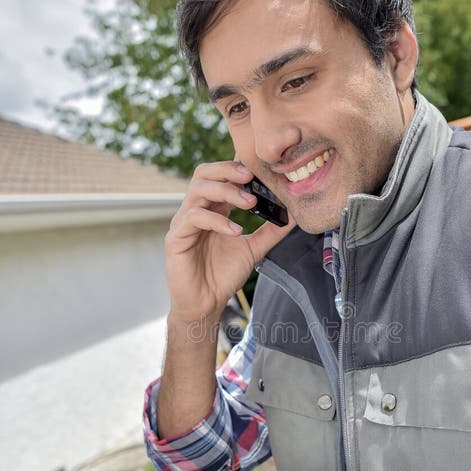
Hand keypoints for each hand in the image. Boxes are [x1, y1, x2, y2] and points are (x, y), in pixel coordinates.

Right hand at [165, 160, 293, 321]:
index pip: (221, 176)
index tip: (261, 170)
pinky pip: (194, 217)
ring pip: (198, 190)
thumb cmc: (223, 276)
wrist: (206, 303)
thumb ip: (271, 231)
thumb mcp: (254, 249)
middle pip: (204, 173)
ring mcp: (184, 222)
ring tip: (249, 203)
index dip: (237, 167)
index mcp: (213, 209)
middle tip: (251, 177)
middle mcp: (196, 210)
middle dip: (228, 170)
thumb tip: (294, 215)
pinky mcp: (176, 237)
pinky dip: (217, 221)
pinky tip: (235, 231)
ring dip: (225, 191)